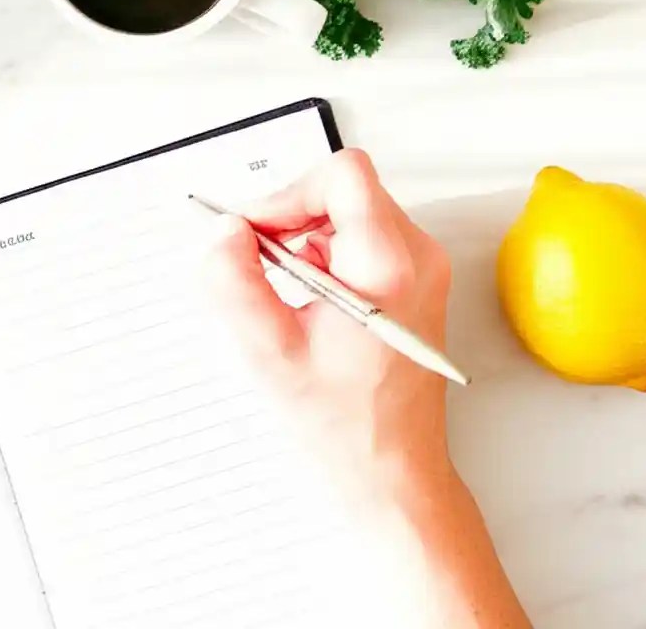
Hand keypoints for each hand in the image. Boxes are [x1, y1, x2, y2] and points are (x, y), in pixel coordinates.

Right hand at [203, 149, 529, 627]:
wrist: (390, 471)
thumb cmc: (344, 426)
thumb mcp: (269, 353)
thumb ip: (234, 283)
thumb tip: (224, 234)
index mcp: (389, 267)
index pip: (342, 174)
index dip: (286, 194)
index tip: (256, 233)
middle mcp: (417, 259)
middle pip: (343, 190)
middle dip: (290, 220)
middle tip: (258, 266)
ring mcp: (420, 271)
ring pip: (349, 215)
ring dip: (304, 243)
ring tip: (286, 298)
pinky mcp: (412, 285)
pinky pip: (360, 243)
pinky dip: (322, 261)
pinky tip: (307, 309)